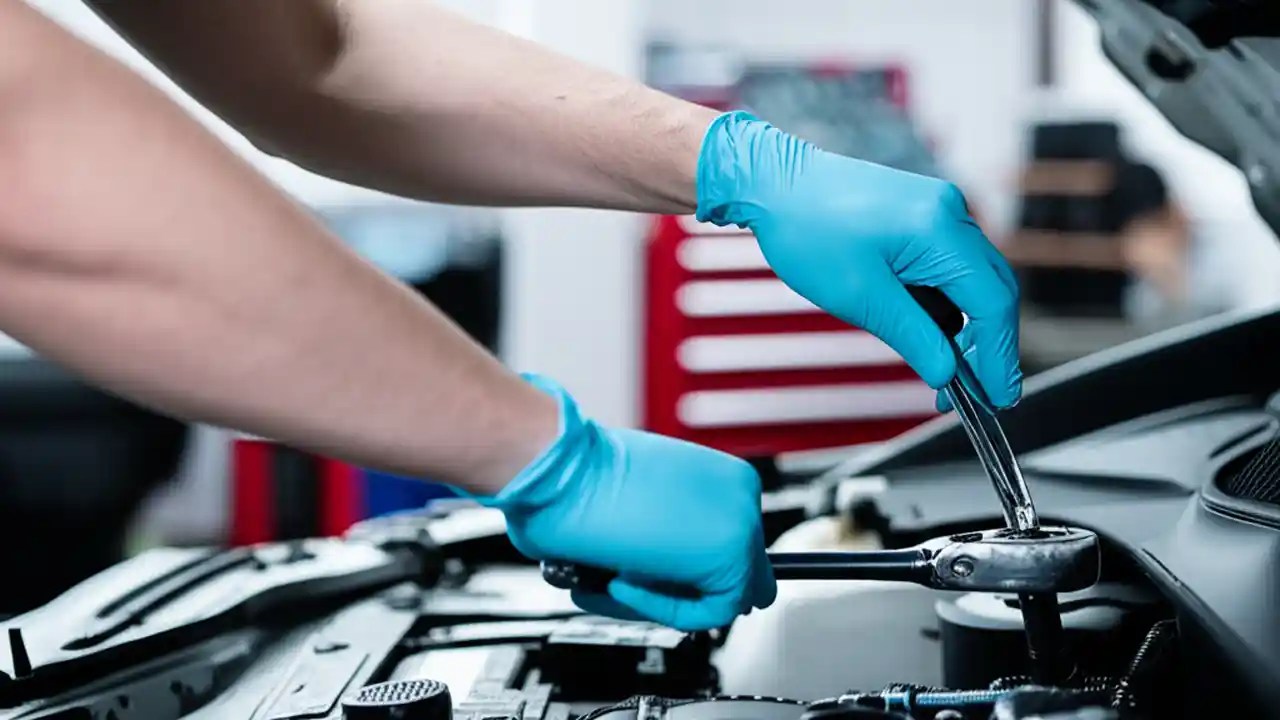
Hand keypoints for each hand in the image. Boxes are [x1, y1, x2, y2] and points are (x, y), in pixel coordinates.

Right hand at [477, 375, 775, 630]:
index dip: (689, 568)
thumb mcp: (642, 495)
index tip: (649, 573)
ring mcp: (742, 523)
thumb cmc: (582, 476)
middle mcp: (741, 495)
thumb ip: (670, 525)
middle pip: (742, 571)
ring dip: (671, 600)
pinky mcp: (731, 556)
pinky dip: (667, 609)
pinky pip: (714, 610)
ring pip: (730, 596)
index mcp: (723, 475)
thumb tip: (672, 560)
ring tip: (614, 582)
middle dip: (690, 586)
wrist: (561, 470)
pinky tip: (620, 584)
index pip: (733, 543)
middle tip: (638, 586)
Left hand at [696, 112, 1022, 407]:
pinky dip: (946, 301)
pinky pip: (951, 264)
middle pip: (992, 289)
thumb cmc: (807, 234)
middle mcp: (951, 213)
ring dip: (965, 326)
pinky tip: (927, 331)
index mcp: (941, 231)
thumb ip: (915, 337)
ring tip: (943, 370)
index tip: (998, 396)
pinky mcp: (923, 214)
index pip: (993, 302)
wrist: (772, 183)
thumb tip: (949, 374)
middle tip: (980, 394)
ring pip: (973, 279)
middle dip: (989, 345)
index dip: (1000, 355)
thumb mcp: (862, 298)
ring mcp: (939, 209)